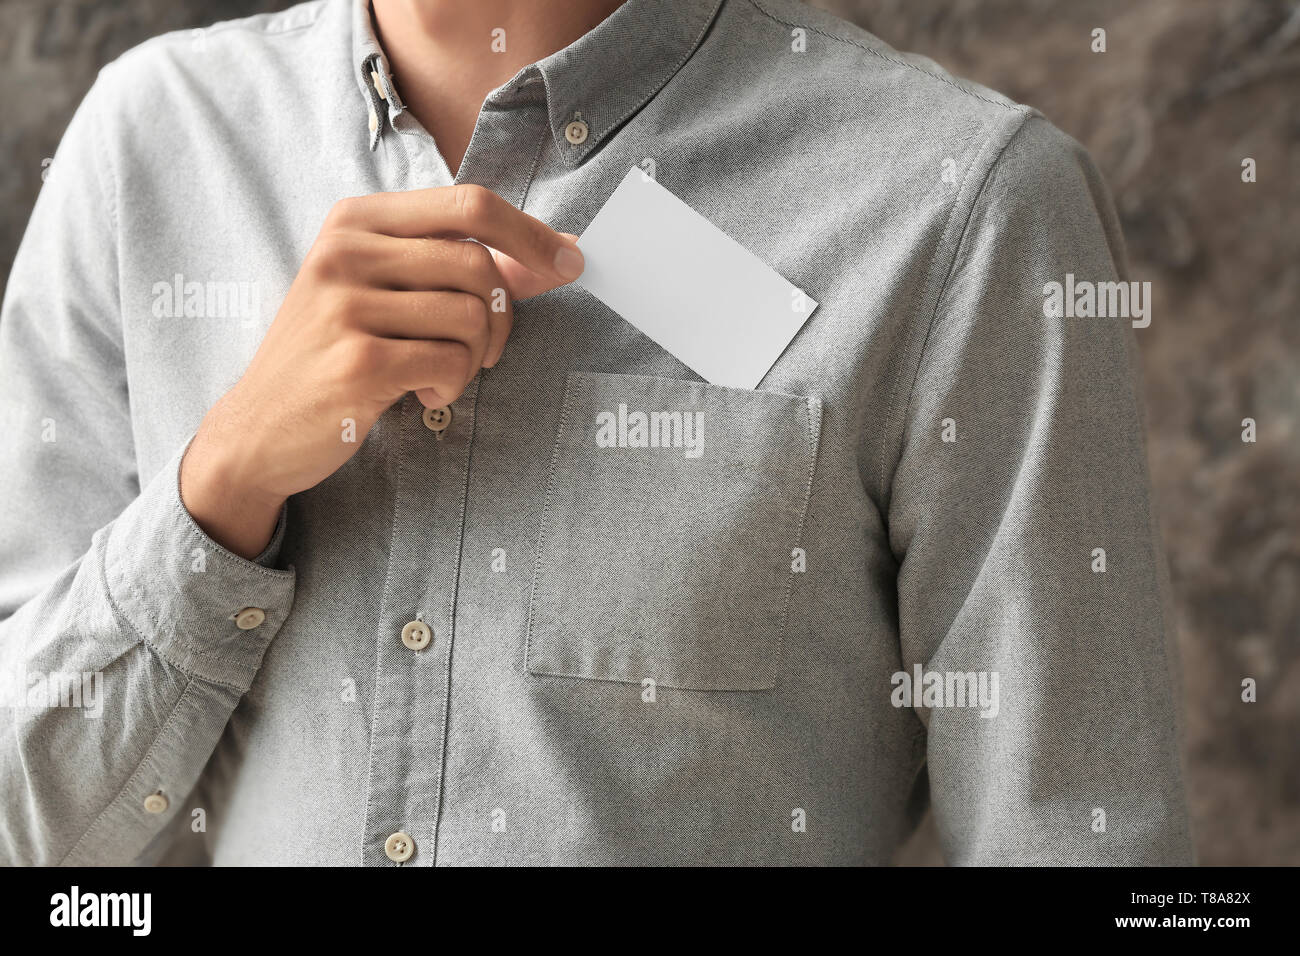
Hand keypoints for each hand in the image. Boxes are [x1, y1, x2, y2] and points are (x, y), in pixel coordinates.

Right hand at [180, 185, 583, 558]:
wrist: (259, 429)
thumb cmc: (336, 355)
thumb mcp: (387, 294)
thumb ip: (459, 267)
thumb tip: (555, 255)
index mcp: (355, 220)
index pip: (469, 203)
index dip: (530, 233)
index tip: (570, 261)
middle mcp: (344, 251)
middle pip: (478, 264)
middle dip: (501, 317)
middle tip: (482, 351)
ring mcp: (345, 304)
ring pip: (470, 315)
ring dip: (475, 357)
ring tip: (440, 374)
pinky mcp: (356, 360)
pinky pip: (451, 362)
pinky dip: (453, 386)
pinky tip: (423, 394)